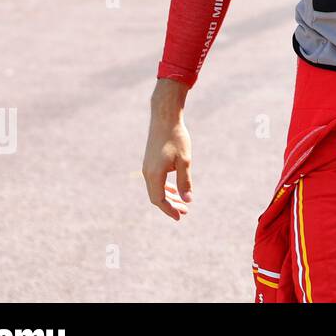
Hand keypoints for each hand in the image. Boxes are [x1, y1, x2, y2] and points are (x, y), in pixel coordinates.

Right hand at [143, 80, 192, 220]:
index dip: (169, 210)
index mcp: (154, 174)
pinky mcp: (150, 162)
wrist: (164, 118)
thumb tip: (187, 200)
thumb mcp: (185, 160)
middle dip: (170, 206)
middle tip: (184, 212)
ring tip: (182, 204)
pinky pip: (155, 181)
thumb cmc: (176, 138)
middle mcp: (147, 173)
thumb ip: (185, 181)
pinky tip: (175, 190)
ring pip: (155, 189)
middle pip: (156, 197)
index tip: (180, 216)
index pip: (159, 200)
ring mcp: (147, 167)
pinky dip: (165, 188)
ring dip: (168, 197)